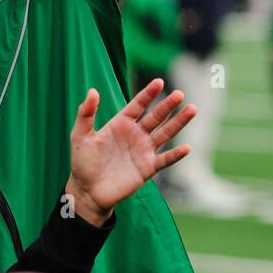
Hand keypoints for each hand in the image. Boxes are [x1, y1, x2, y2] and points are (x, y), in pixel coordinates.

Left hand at [65, 79, 195, 225]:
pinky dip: (176, 154)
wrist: (88, 191)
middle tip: (180, 93)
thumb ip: (86, 114)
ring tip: (192, 109)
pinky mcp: (147, 168)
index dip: (148, 94)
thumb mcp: (79, 136)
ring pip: (165, 133)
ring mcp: (143, 151)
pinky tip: (187, 148)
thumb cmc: (82, 163)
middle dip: (168, 105)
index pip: (138, 105)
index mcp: (121, 123)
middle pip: (156, 116)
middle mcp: (135, 134)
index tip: (159, 82)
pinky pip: (165, 159)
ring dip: (178, 122)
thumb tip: (92, 90)